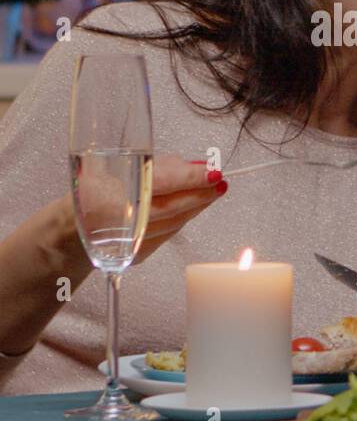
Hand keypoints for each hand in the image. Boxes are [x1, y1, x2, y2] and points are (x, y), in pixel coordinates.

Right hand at [66, 154, 228, 269]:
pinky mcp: (137, 255)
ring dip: (195, 206)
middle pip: (171, 208)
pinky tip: (191, 206)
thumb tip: (198, 166)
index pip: (159, 184)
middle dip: (200, 194)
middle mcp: (117, 220)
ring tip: (211, 190)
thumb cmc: (99, 190)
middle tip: (219, 181)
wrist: (73, 227)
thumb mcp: (121, 168)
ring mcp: (128, 242)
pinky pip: (168, 234)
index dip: (189, 178)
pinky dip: (182, 218)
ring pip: (173, 223)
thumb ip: (161, 167)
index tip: (213, 171)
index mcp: (108, 192)